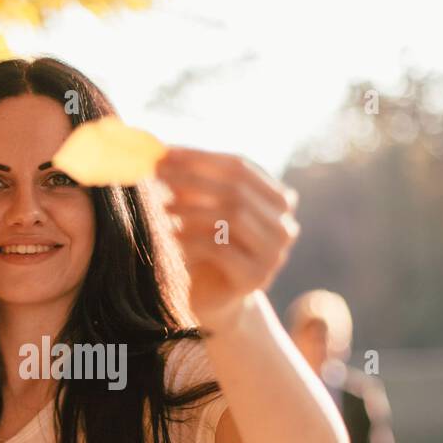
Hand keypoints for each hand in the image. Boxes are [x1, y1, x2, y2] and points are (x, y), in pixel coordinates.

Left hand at [154, 148, 298, 328]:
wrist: (213, 297)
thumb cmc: (205, 244)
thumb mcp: (200, 206)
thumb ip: (190, 178)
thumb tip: (160, 146)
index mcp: (278, 200)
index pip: (240, 166)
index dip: (201, 157)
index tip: (165, 152)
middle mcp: (284, 225)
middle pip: (237, 189)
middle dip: (192, 178)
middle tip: (158, 174)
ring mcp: (274, 253)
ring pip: (233, 216)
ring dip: (192, 207)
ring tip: (164, 206)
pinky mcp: (255, 277)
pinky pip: (222, 248)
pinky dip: (193, 238)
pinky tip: (173, 235)